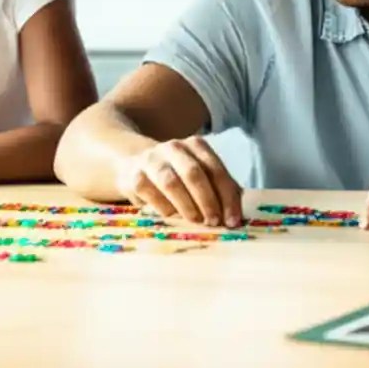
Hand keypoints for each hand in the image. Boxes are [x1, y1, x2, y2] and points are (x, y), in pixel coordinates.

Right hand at [115, 137, 243, 227]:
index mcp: (196, 145)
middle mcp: (174, 148)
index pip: (216, 170)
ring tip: (196, 221)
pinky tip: (172, 217)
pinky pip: (150, 193)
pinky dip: (163, 208)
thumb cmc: (177, 175)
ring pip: (171, 182)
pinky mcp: (135, 175)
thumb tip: (235, 216)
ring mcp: (152, 160)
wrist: (133, 164)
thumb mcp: (200, 175)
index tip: (233, 220)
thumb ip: (220, 190)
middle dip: (207, 200)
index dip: (227, 197)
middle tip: (214, 222)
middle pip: (194, 173)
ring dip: (186, 205)